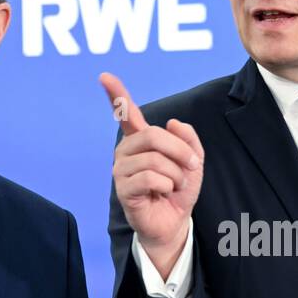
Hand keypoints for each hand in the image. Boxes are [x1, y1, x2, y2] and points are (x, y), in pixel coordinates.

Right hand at [101, 71, 203, 279]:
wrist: (175, 222)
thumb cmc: (179, 190)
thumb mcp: (193, 161)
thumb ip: (188, 139)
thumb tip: (172, 123)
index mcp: (141, 140)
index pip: (127, 114)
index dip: (117, 94)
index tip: (104, 75)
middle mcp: (126, 151)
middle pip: (152, 135)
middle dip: (180, 151)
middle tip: (191, 166)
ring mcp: (122, 170)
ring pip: (154, 159)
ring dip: (176, 174)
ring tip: (175, 185)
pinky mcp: (123, 189)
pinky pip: (150, 178)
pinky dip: (167, 185)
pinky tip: (164, 193)